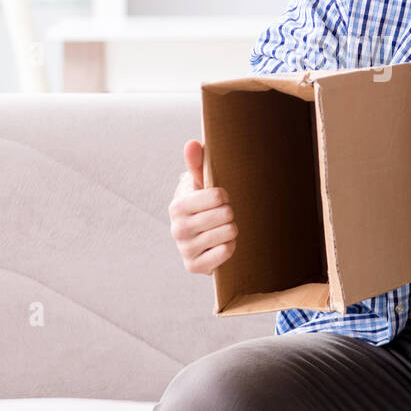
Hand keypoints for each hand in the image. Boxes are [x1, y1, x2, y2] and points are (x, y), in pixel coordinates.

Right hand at [168, 139, 236, 274]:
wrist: (198, 236)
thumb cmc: (202, 203)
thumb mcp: (199, 182)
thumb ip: (197, 163)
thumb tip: (192, 143)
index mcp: (177, 206)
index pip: (217, 196)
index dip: (225, 196)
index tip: (220, 198)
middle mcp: (177, 229)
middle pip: (225, 214)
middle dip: (230, 212)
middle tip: (224, 214)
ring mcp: (185, 249)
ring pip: (228, 233)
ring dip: (232, 229)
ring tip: (224, 227)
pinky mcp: (194, 267)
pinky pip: (225, 253)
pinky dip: (231, 247)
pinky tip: (224, 243)